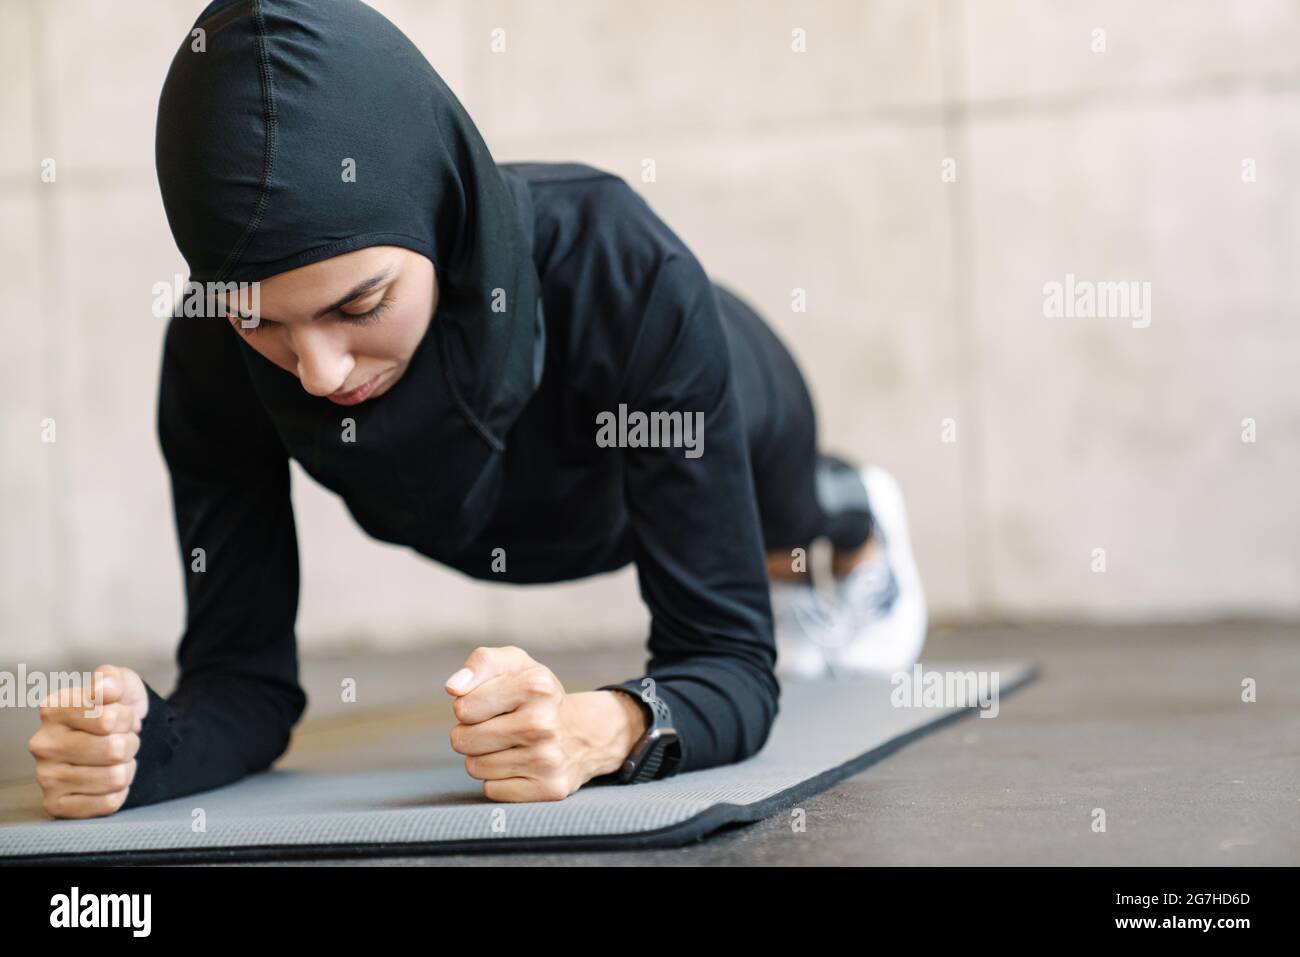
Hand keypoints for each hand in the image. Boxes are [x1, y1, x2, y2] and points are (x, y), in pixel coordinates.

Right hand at [28, 663, 148, 818]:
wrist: (116, 740)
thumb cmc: (115, 711)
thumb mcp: (121, 685)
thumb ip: (113, 679)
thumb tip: (104, 689)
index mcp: (54, 709)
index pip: (109, 719)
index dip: (126, 717)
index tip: (119, 715)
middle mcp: (43, 743)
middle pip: (114, 750)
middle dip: (129, 744)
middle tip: (120, 740)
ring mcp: (46, 777)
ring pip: (114, 777)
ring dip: (126, 767)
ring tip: (114, 759)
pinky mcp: (56, 805)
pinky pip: (107, 803)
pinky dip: (119, 792)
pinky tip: (106, 781)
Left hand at [444, 646, 646, 801]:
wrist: (583, 733)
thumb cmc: (536, 696)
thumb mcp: (515, 664)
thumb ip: (481, 664)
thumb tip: (453, 688)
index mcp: (536, 685)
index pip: (463, 708)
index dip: (469, 706)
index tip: (491, 704)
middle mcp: (543, 723)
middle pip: (462, 740)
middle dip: (470, 733)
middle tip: (497, 726)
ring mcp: (547, 759)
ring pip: (474, 768)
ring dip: (483, 757)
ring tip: (510, 745)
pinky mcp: (549, 789)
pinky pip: (491, 790)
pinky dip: (498, 780)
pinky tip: (520, 765)